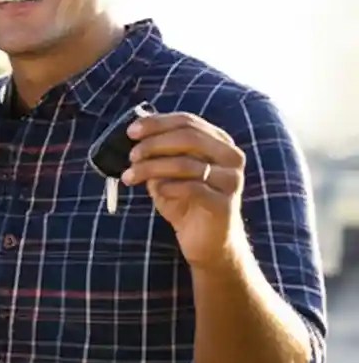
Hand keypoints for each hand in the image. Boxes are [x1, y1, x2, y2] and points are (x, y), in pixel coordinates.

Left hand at [121, 112, 247, 270]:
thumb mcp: (167, 172)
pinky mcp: (225, 203)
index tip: (131, 132)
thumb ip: (158, 152)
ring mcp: (231, 180)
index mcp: (219, 142)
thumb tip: (135, 134)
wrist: (206, 240)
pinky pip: (192, 188)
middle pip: (188, 137)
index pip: (188, 121)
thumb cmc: (184, 201)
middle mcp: (231, 156)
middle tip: (131, 155)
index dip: (157, 123)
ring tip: (131, 177)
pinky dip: (167, 187)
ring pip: (186, 163)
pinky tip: (155, 191)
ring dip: (151, 168)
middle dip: (153, 144)